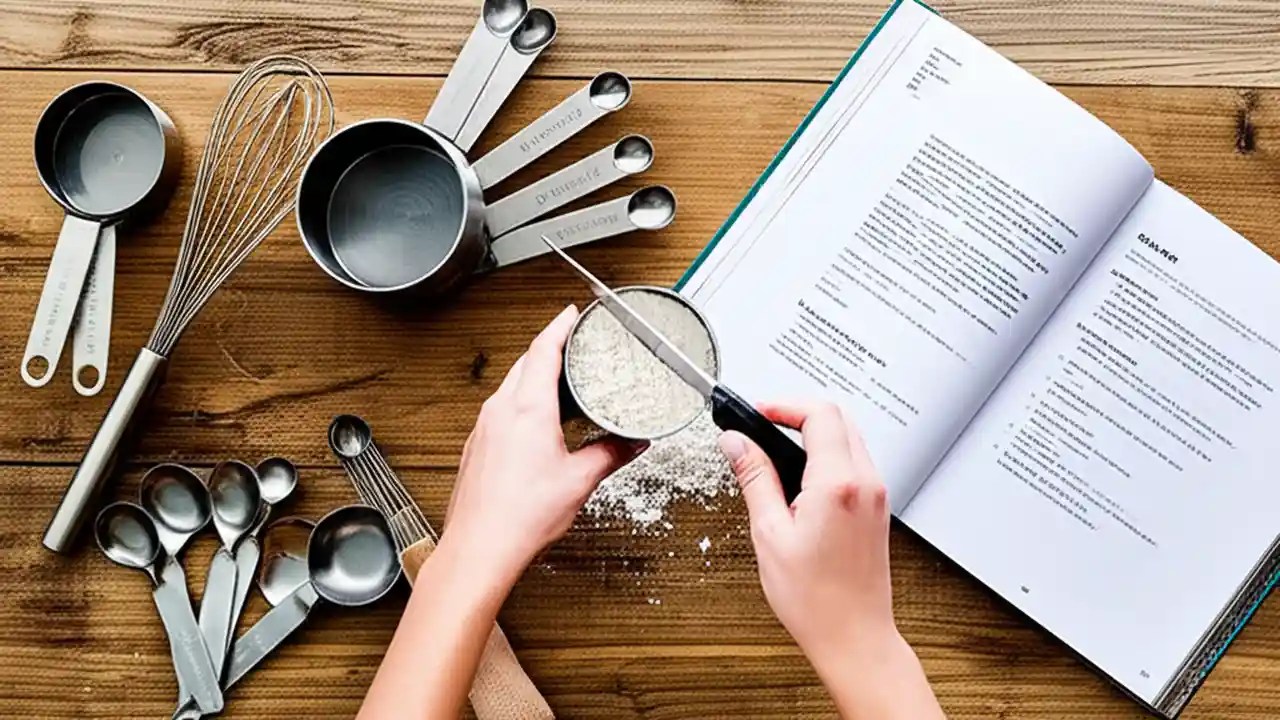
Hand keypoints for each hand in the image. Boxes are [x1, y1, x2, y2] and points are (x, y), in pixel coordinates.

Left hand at [442, 305, 644, 584]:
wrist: (479, 548)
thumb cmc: (520, 518)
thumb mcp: (580, 481)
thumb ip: (610, 454)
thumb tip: (633, 443)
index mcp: (527, 408)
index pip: (543, 349)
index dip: (560, 326)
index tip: (572, 314)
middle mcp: (500, 410)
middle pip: (526, 361)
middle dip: (550, 348)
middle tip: (573, 343)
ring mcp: (485, 427)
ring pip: (511, 384)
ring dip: (535, 375)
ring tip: (561, 381)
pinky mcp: (478, 445)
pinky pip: (501, 408)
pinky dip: (522, 401)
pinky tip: (538, 421)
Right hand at [718, 402, 894, 665]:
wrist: (854, 636)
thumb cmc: (816, 599)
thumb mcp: (769, 533)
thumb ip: (754, 478)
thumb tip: (736, 443)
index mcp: (838, 484)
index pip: (818, 414)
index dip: (783, 405)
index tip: (757, 413)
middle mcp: (866, 483)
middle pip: (837, 417)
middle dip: (798, 414)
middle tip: (763, 427)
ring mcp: (877, 495)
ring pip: (849, 437)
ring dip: (815, 434)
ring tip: (777, 453)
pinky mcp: (879, 507)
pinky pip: (856, 462)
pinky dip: (829, 455)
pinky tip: (802, 478)